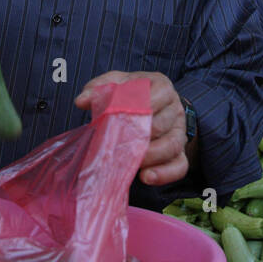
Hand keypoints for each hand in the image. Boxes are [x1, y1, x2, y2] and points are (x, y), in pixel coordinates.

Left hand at [75, 71, 189, 186]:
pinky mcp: (180, 154)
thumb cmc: (132, 95)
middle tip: (120, 143)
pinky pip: (180, 166)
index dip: (142, 106)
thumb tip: (82, 101)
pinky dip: (165, 174)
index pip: (159, 95)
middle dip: (141, 136)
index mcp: (162, 88)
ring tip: (132, 163)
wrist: (151, 107)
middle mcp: (175, 110)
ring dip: (152, 156)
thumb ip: (99, 88)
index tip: (123, 115)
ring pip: (172, 146)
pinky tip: (146, 177)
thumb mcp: (116, 84)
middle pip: (163, 124)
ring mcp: (179, 133)